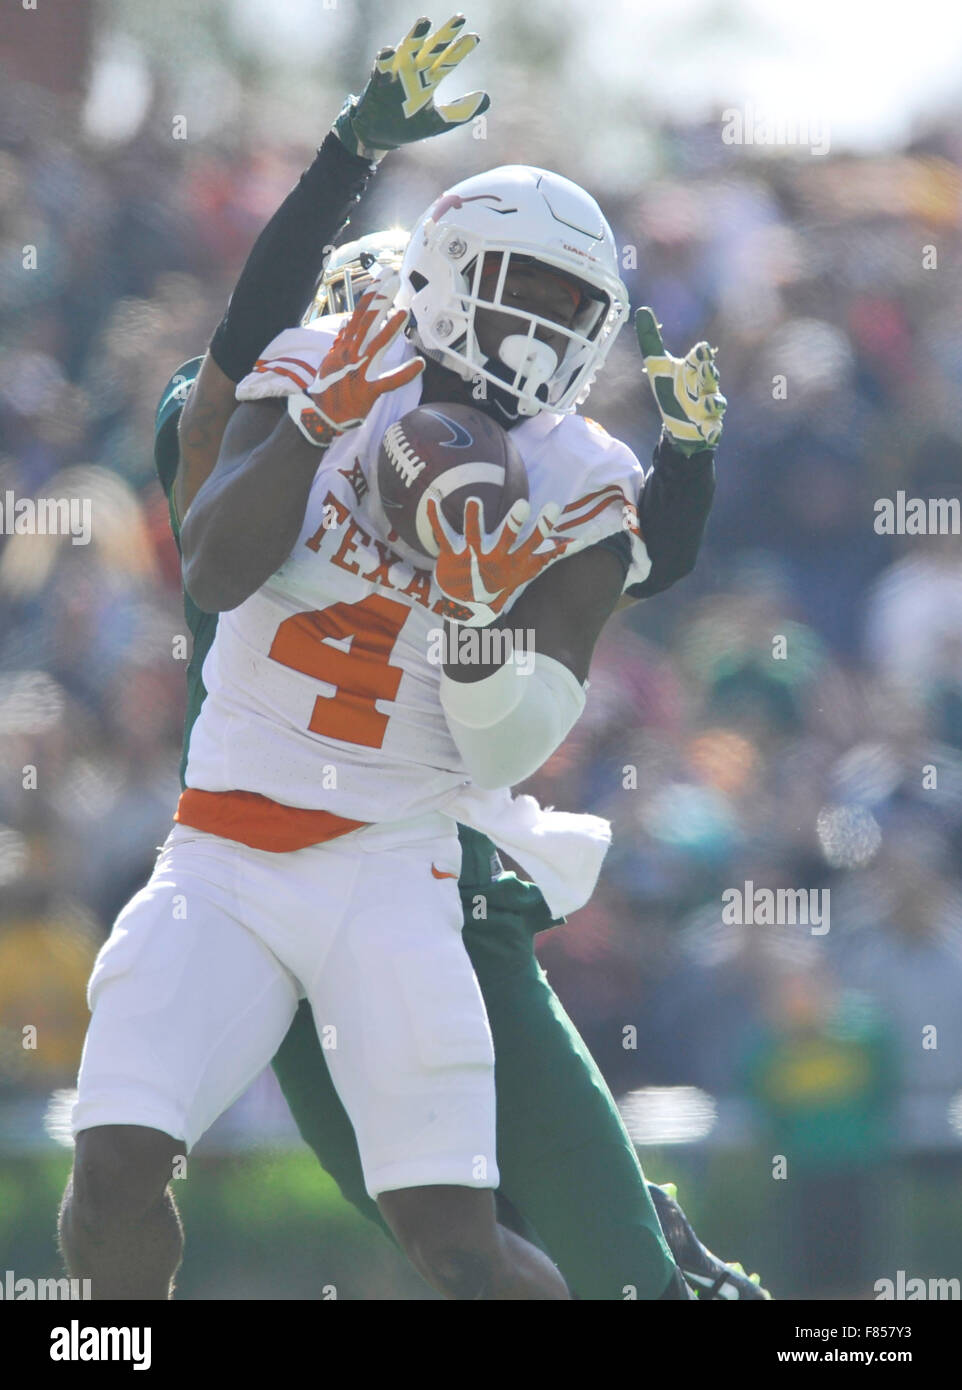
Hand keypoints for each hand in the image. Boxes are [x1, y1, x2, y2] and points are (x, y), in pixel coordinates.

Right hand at [289, 285, 423, 445]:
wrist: (321, 414)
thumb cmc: (330, 388)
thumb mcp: (332, 359)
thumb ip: (342, 341)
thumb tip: (347, 322)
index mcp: (345, 346)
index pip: (359, 314)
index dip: (371, 295)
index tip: (382, 276)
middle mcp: (351, 354)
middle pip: (366, 322)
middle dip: (380, 300)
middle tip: (393, 280)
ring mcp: (359, 371)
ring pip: (375, 345)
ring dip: (390, 329)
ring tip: (404, 313)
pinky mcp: (367, 391)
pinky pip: (388, 382)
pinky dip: (404, 374)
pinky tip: (419, 364)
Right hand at [334, 15, 489, 159]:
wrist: (380, 136)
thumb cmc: (408, 126)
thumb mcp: (438, 122)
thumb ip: (461, 112)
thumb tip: (487, 98)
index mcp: (429, 79)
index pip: (448, 60)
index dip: (461, 49)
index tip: (475, 37)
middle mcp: (414, 71)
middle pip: (432, 49)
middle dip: (445, 34)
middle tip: (460, 18)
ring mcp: (396, 74)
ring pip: (407, 51)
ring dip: (416, 37)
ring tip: (425, 22)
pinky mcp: (379, 82)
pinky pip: (381, 68)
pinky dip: (384, 59)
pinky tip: (389, 50)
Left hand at [426, 495, 569, 625]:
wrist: (469, 608)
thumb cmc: (501, 581)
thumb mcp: (527, 570)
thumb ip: (550, 554)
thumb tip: (576, 542)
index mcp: (513, 561)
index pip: (532, 543)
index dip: (543, 527)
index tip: (553, 506)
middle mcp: (494, 558)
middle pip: (507, 539)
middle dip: (514, 523)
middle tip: (522, 505)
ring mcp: (471, 557)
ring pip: (473, 535)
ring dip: (474, 518)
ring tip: (474, 500)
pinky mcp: (450, 555)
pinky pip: (442, 534)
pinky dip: (435, 518)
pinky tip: (432, 498)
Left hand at [636, 307, 725, 455]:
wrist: (679, 424)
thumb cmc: (671, 389)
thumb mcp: (657, 367)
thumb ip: (651, 340)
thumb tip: (642, 310)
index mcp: (692, 369)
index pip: (698, 358)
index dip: (701, 355)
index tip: (702, 349)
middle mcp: (704, 385)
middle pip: (710, 377)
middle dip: (709, 373)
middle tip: (706, 368)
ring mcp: (709, 406)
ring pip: (716, 401)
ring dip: (713, 401)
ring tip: (708, 402)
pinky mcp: (710, 426)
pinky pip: (714, 428)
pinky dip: (713, 430)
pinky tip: (710, 433)